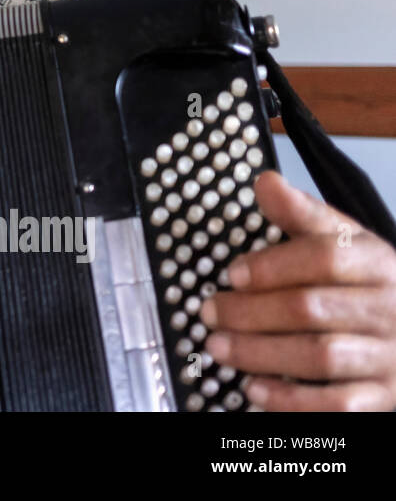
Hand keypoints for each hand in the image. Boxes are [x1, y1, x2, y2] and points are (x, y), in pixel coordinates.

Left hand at [200, 170, 395, 410]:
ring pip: (319, 356)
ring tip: (218, 347)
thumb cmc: (372, 288)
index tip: (232, 273)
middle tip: (209, 312)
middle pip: (311, 309)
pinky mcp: (382, 397)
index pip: (325, 257)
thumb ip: (303, 217)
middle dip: (250, 312)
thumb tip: (266, 182)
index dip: (273, 265)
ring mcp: (388, 356)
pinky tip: (255, 389)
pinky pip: (335, 403)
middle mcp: (387, 309)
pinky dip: (290, 399)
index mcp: (377, 264)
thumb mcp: (348, 245)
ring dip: (260, 353)